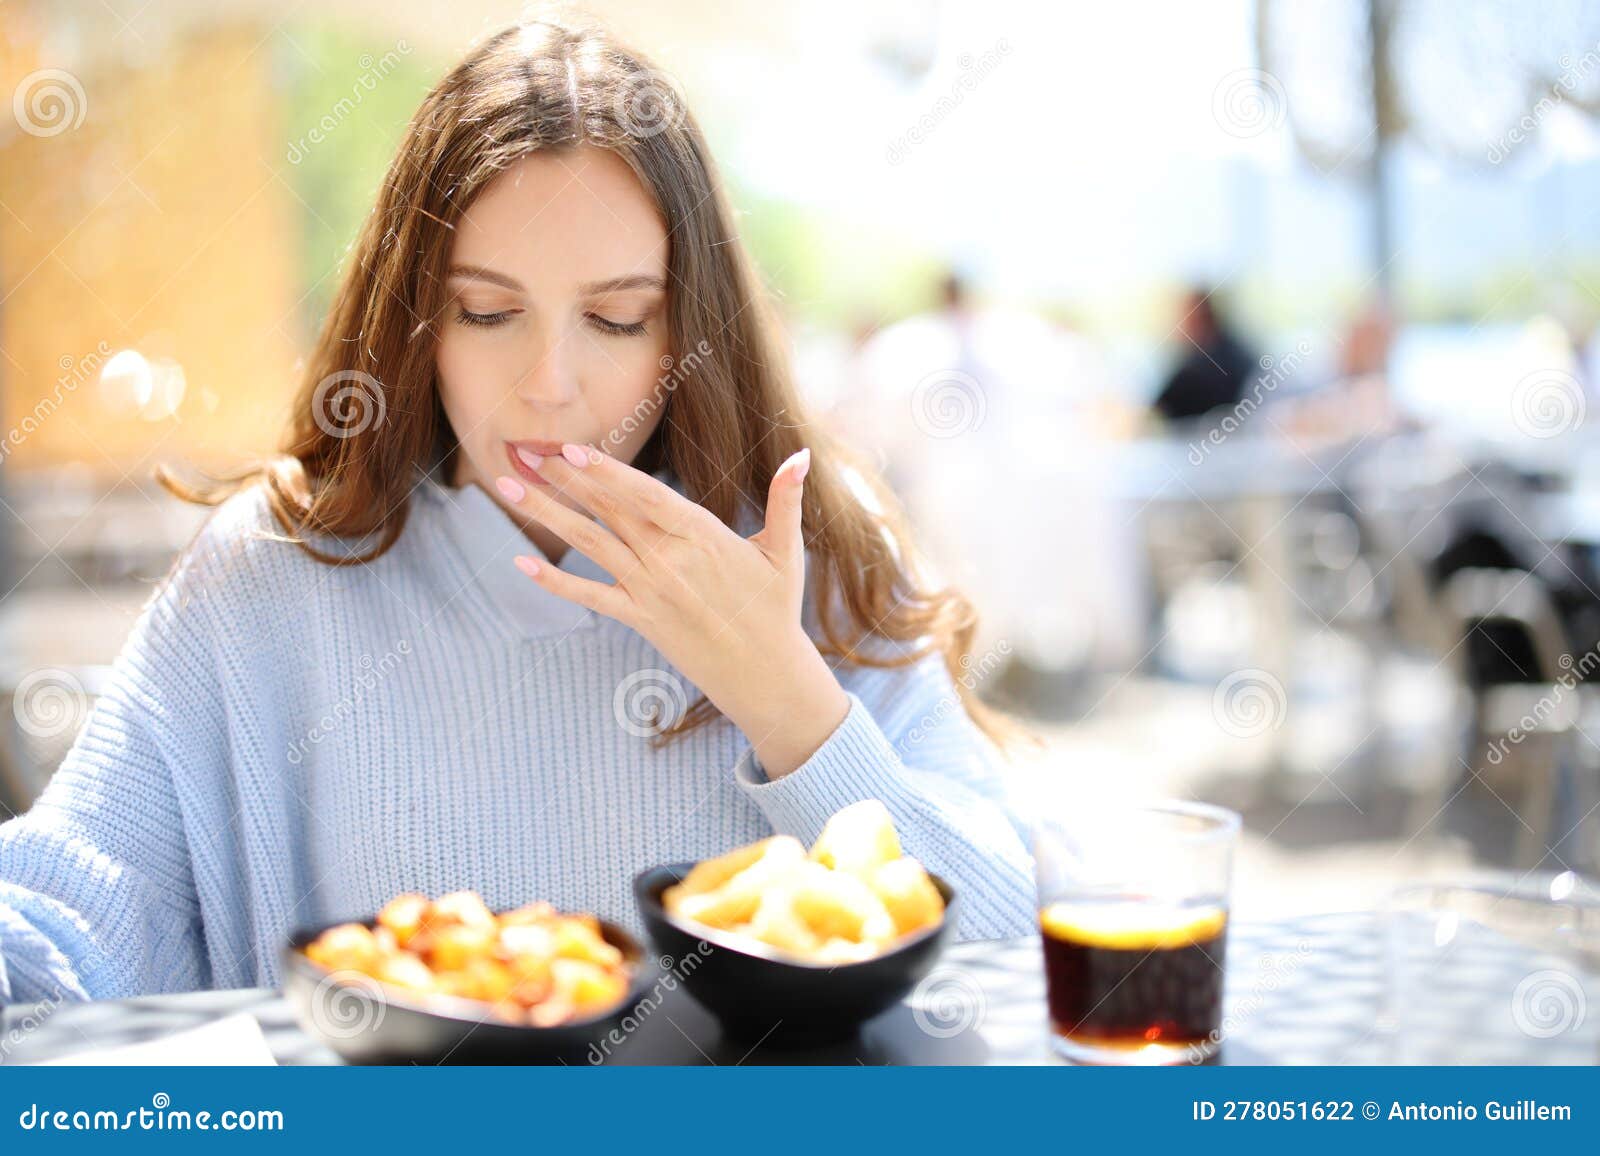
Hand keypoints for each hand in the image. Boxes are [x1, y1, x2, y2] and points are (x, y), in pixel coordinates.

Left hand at [493, 443, 849, 777]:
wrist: (766, 675)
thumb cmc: (777, 609)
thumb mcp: (785, 550)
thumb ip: (786, 499)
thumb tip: (801, 455)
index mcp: (702, 534)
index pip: (645, 493)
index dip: (606, 470)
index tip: (572, 448)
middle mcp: (669, 559)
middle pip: (606, 509)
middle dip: (561, 477)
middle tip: (521, 451)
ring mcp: (651, 590)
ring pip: (589, 542)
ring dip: (545, 513)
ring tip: (508, 487)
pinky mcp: (640, 619)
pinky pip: (590, 596)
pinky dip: (554, 581)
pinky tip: (521, 563)